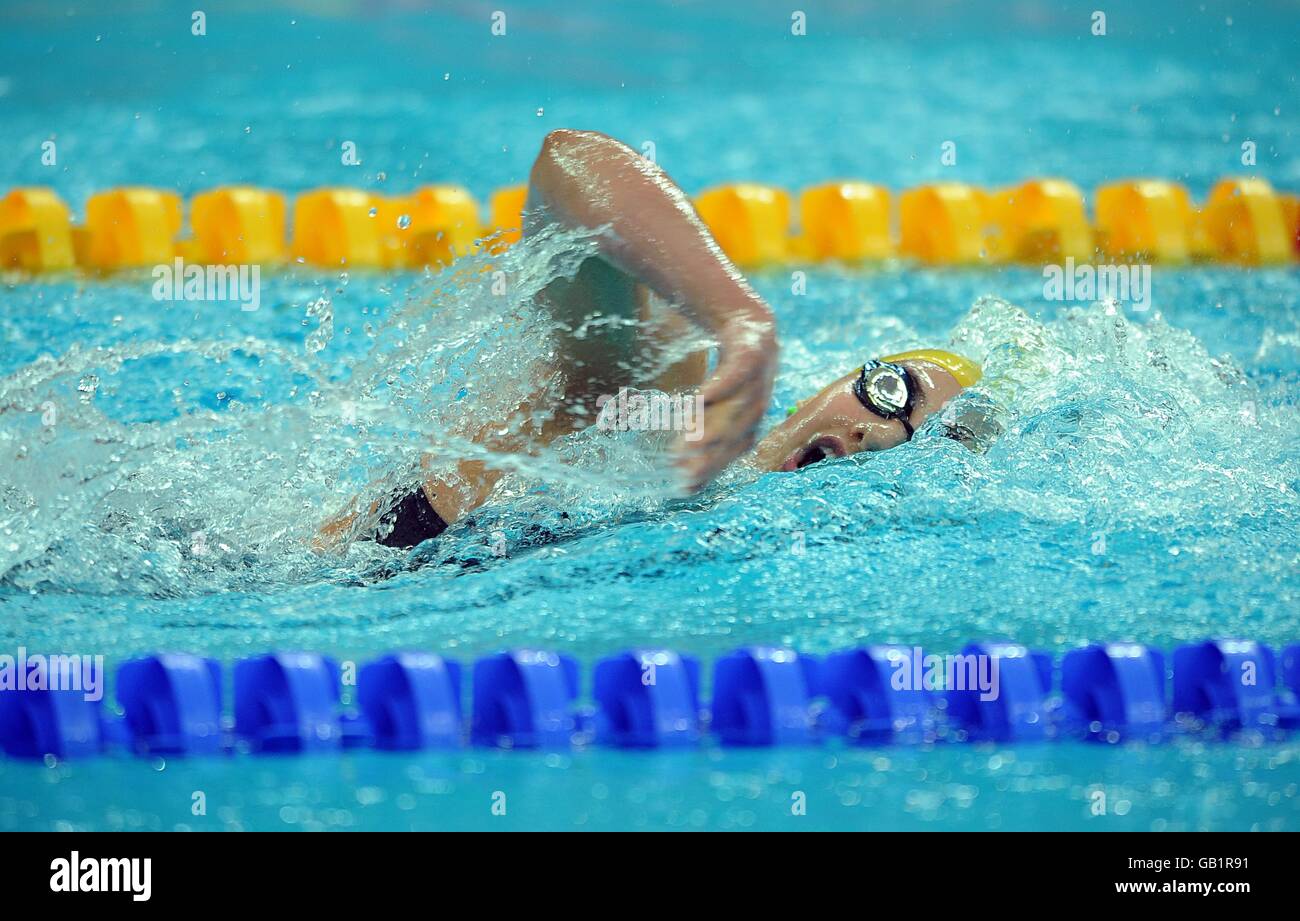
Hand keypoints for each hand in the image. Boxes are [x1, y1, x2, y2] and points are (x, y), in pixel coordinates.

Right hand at [679, 310, 777, 490]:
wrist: (748, 322)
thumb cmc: (729, 372)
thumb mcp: (715, 404)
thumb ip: (699, 430)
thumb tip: (677, 464)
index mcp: (749, 423)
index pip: (730, 452)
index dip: (709, 470)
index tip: (684, 486)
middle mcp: (757, 406)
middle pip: (733, 436)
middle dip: (709, 456)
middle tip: (682, 470)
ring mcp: (757, 381)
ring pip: (736, 409)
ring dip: (714, 428)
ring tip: (689, 444)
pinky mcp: (750, 353)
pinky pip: (737, 372)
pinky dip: (722, 386)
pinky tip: (702, 397)